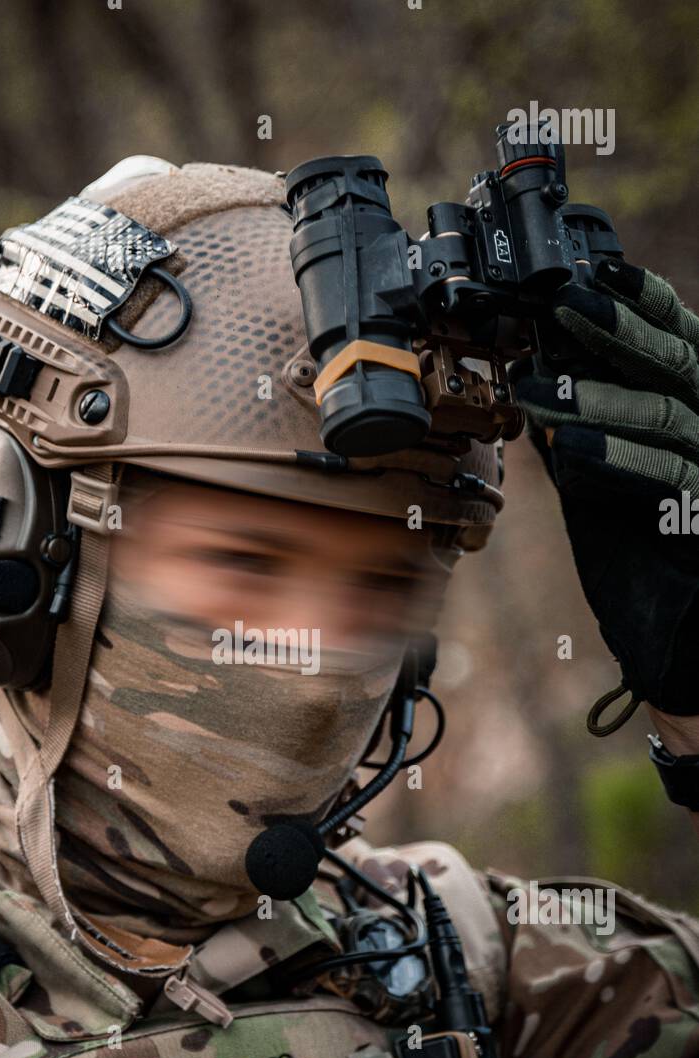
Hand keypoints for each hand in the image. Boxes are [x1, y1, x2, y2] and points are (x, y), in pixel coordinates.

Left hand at [513, 260, 698, 717]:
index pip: (682, 334)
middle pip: (674, 362)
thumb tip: (539, 379)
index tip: (596, 272)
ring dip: (597, 397)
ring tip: (537, 386)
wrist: (694, 624)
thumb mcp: (622, 464)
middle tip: (559, 306)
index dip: (643, 301)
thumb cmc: (658, 538)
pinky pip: (666, 477)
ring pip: (664, 415)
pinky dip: (616, 459)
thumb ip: (596, 423)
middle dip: (616, 331)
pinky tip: (569, 448)